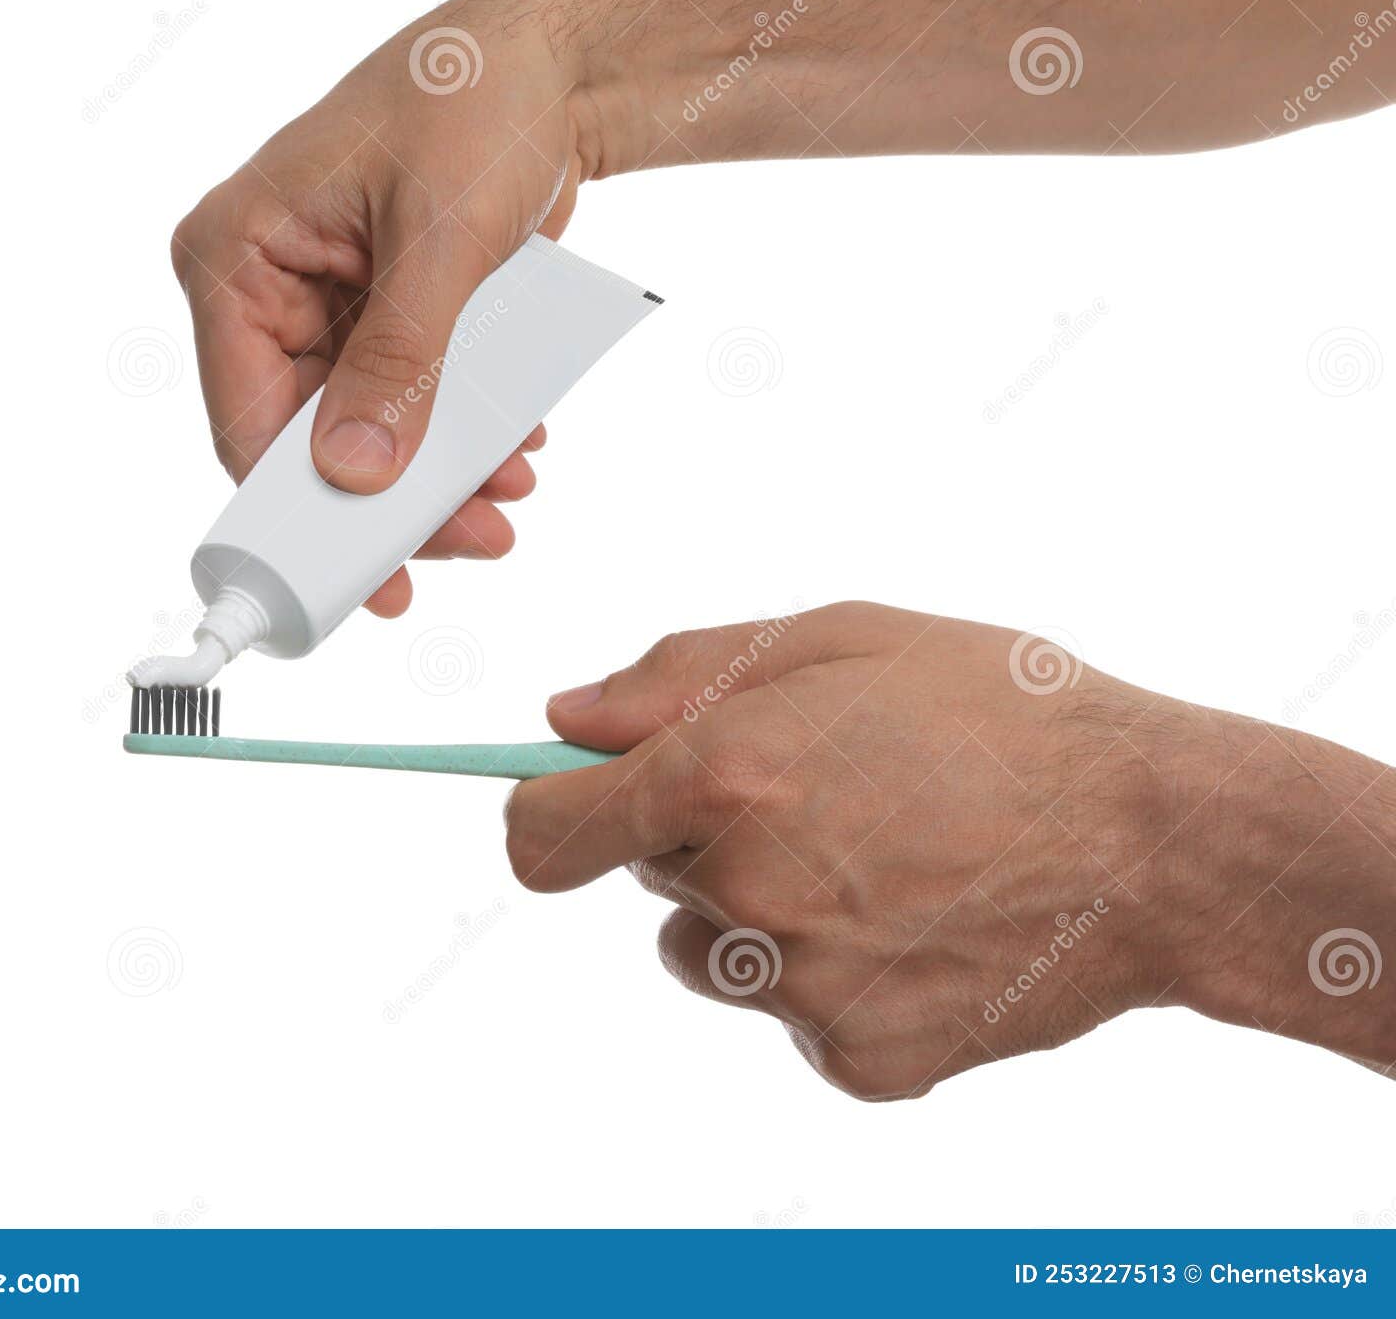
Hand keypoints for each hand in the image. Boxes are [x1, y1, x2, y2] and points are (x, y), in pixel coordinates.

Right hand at [169, 0, 595, 613]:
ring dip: (439, 469)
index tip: (362, 576)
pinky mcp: (384, 311)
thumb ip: (399, 363)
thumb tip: (358, 473)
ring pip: (367, 429)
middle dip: (397, 495)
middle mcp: (266, 286)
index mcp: (237, 254)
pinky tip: (513, 444)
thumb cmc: (477, 101)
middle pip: (313, 439)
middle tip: (476, 538)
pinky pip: (408, 397)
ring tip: (510, 488)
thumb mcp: (440, 241)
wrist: (555, 61)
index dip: (302, 512)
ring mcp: (326, 302)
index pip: (249, 420)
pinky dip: (459, 427)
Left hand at [506, 604, 1394, 1098]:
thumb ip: (678, 674)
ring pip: (708, 949)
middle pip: (643, 875)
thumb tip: (565, 720)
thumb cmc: (1002, 713)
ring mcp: (803, 993)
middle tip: (811, 792)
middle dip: (694, 831)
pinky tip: (914, 922)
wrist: (1154, 839)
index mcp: (727, 777)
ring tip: (871, 856)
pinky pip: (792, 1013)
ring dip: (751, 907)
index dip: (543, 811)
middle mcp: (748, 894)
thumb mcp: (838, 636)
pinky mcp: (860, 1060)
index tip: (568, 800)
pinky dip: (830, 973)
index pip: (542, 836)